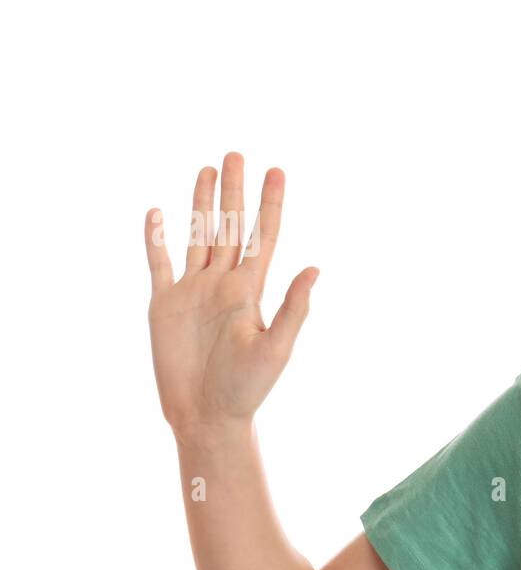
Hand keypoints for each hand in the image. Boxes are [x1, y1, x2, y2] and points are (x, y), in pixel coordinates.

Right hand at [145, 151, 317, 437]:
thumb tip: (315, 268)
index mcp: (251, 290)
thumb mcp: (276, 348)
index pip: (262, 236)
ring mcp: (193, 291)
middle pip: (229, 226)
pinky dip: (156, 239)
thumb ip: (294, 308)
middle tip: (237, 154)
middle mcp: (223, 284)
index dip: (270, 205)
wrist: (207, 415)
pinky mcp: (163, 305)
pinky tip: (157, 212)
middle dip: (234, 192)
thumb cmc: (248, 388)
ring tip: (207, 169)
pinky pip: (159, 263)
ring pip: (197, 236)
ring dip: (201, 204)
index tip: (277, 171)